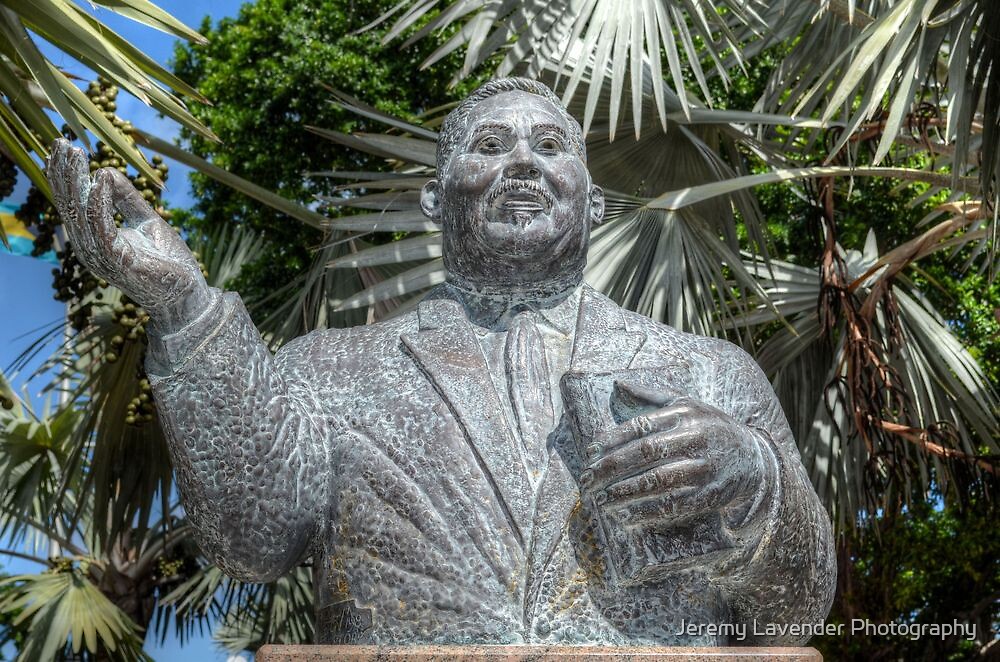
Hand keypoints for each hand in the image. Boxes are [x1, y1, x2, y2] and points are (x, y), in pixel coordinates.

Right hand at [47, 139, 213, 333]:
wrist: (189, 294)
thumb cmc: (168, 262)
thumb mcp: (147, 221)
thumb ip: (127, 200)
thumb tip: (106, 171)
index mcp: (95, 240)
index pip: (72, 204)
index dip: (65, 176)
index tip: (63, 145)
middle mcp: (91, 249)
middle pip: (70, 207)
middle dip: (64, 174)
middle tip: (62, 141)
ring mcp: (102, 258)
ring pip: (80, 215)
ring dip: (77, 182)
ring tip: (78, 153)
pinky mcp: (118, 262)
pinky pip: (101, 228)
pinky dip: (99, 203)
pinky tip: (100, 179)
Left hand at [579, 389, 775, 543]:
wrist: (755, 458)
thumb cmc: (711, 428)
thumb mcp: (687, 404)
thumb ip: (652, 396)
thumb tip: (618, 385)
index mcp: (683, 415)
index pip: (640, 427)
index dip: (611, 440)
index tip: (589, 454)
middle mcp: (693, 438)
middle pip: (644, 453)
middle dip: (611, 468)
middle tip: (587, 481)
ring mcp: (703, 467)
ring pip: (658, 481)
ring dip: (625, 493)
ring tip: (601, 501)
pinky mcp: (710, 494)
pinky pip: (674, 505)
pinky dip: (647, 512)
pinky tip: (626, 517)